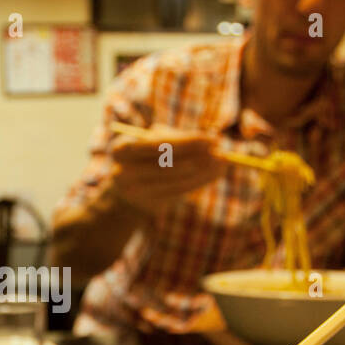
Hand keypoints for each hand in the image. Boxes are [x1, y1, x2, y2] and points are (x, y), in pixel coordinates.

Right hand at [105, 125, 225, 211]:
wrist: (129, 190)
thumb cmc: (147, 156)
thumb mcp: (155, 141)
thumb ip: (177, 139)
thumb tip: (211, 142)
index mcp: (121, 150)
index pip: (155, 144)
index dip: (186, 141)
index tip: (211, 138)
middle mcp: (123, 173)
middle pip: (166, 163)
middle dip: (196, 155)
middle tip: (221, 150)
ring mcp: (135, 193)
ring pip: (176, 180)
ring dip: (203, 170)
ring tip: (223, 161)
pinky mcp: (149, 206)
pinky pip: (180, 193)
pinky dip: (200, 181)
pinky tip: (216, 173)